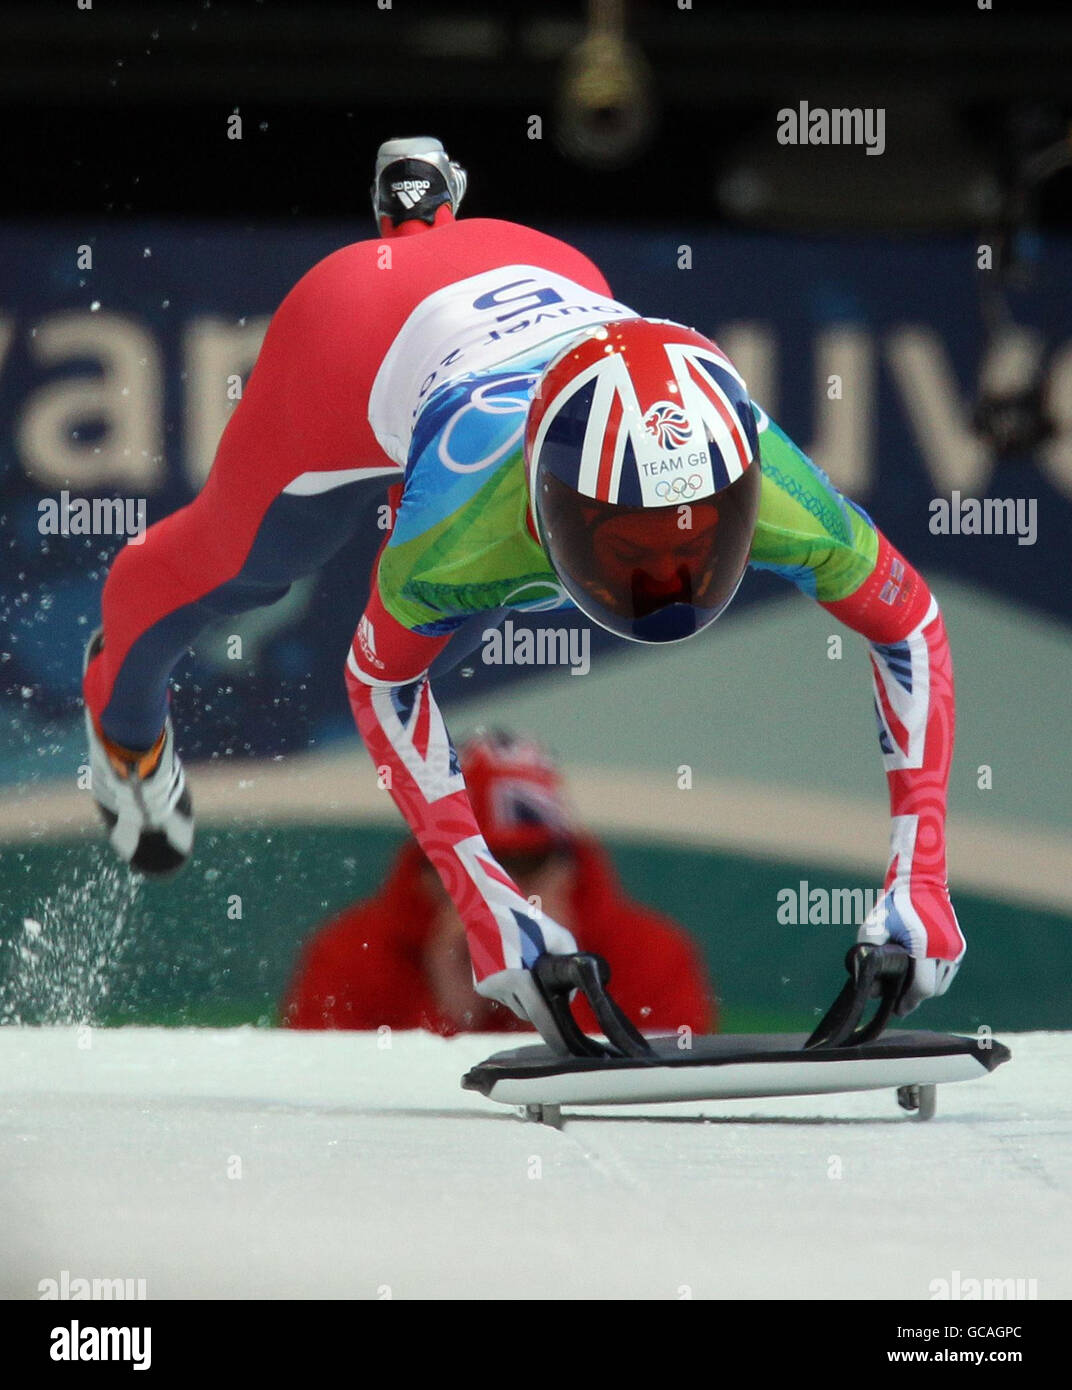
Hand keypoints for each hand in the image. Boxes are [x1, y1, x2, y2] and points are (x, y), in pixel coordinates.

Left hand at [857, 883, 962, 1016]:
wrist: (920, 882)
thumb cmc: (893, 905)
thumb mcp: (873, 926)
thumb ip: (868, 956)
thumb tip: (871, 989)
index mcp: (926, 946)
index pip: (922, 988)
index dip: (908, 1002)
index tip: (895, 1009)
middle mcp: (946, 949)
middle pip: (933, 990)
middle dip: (914, 996)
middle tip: (896, 997)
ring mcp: (956, 948)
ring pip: (942, 983)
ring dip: (925, 987)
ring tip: (905, 983)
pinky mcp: (959, 946)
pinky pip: (947, 972)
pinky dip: (933, 976)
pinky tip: (916, 970)